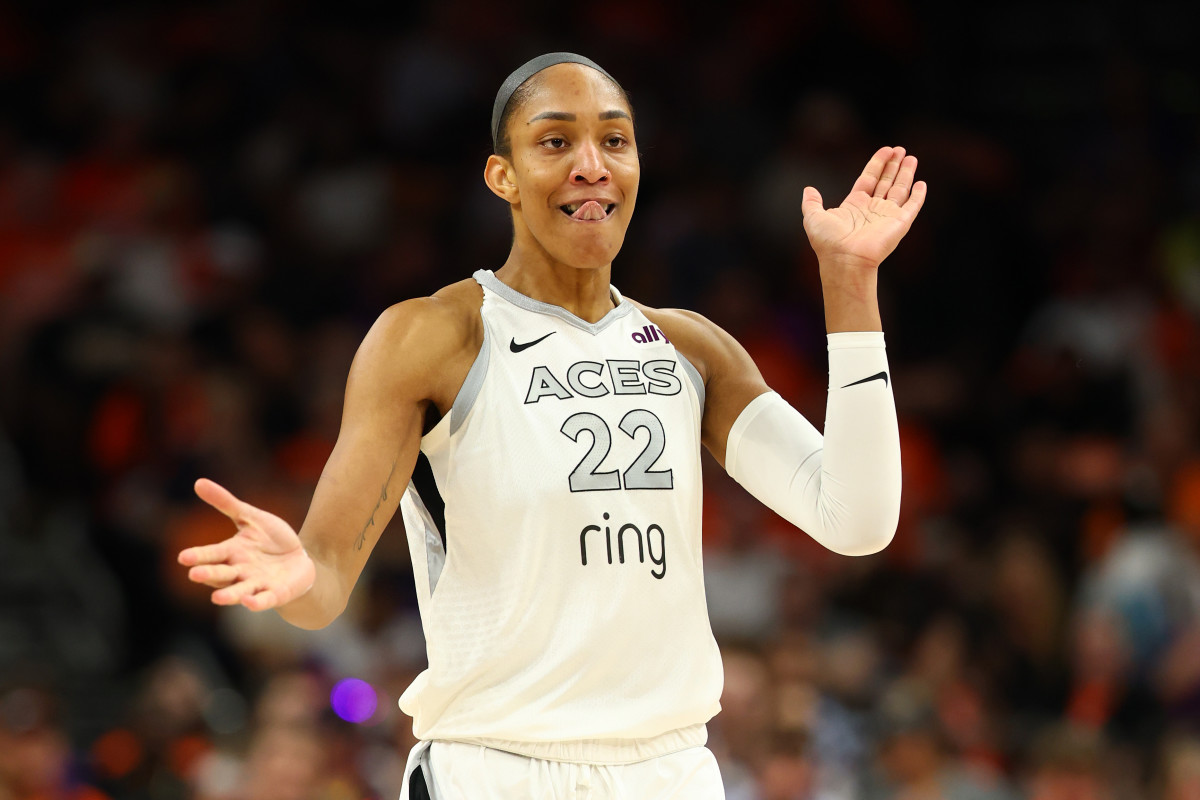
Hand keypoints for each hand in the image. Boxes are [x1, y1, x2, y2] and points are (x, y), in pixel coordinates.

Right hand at [178, 478, 315, 611]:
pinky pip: (265, 600)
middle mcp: (240, 570)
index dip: (199, 556)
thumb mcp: (251, 518)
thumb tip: (198, 482)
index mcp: (232, 552)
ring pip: (239, 590)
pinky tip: (250, 603)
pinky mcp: (275, 594)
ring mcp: (257, 584)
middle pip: (221, 573)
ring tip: (216, 598)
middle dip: (209, 574)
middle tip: (194, 574)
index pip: (212, 554)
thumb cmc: (272, 539)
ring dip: (229, 595)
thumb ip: (226, 503)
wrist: (301, 559)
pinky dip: (257, 602)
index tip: (183, 557)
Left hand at [801, 146, 926, 269]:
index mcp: (855, 205)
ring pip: (900, 189)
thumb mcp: (813, 217)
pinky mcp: (900, 223)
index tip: (886, 149)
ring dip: (906, 173)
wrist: (845, 260)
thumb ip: (812, 202)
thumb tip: (808, 189)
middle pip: (886, 181)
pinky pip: (912, 206)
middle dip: (893, 165)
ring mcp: (887, 215)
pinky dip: (918, 195)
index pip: (869, 178)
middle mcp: (872, 209)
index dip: (878, 163)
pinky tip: (922, 184)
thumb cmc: (828, 242)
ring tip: (911, 158)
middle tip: (900, 149)